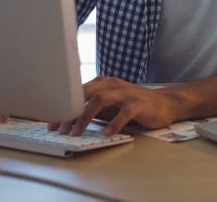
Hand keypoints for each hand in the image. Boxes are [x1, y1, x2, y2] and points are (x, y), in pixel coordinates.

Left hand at [47, 76, 183, 136]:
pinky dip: (113, 123)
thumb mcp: (111, 104)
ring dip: (85, 116)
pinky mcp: (139, 105)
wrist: (165, 103)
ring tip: (77, 132)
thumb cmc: (134, 104)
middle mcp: (113, 85)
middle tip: (59, 129)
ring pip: (101, 99)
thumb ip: (92, 106)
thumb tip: (68, 119)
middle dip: (70, 111)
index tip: (51, 122)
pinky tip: (106, 134)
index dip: (63, 106)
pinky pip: (124, 113)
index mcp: (104, 83)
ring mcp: (126, 93)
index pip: (79, 91)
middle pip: (86, 93)